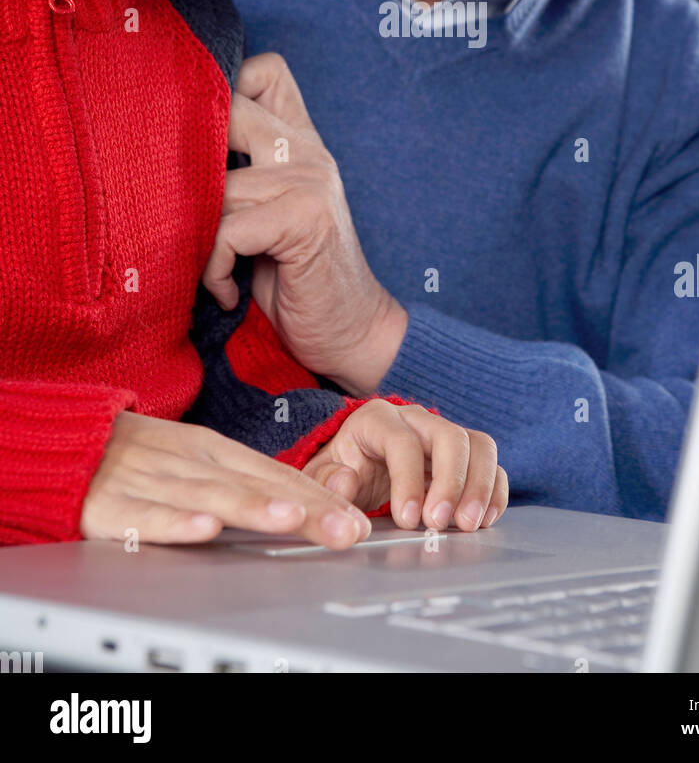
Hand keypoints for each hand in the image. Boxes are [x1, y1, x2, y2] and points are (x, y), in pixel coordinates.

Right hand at [80, 411, 371, 548]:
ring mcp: (155, 482)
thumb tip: (307, 504)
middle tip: (345, 528)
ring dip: (254, 508)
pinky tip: (204, 531)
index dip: (319, 496)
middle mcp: (192, 463)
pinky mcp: (113, 507)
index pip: (277, 473)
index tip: (356, 519)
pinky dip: (176, 523)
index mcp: (215, 450)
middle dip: (305, 508)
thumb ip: (246, 480)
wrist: (68, 442)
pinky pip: (148, 516)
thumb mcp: (198, 459)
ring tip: (292, 520)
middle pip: (255, 485)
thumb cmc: (140, 457)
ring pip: (210, 496)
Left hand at [201, 53, 407, 392]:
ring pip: (215, 188)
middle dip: (190, 166)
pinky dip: (214, 270)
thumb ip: (243, 173)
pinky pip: (226, 230)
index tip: (198, 139)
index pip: (264, 71)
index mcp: (301, 141)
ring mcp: (309, 180)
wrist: (351, 331)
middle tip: (186, 215)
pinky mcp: (304, 218)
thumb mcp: (270, 212)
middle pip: (227, 113)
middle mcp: (308, 151)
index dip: (223, 84)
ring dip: (198, 239)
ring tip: (212, 271)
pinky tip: (226, 292)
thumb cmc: (297, 278)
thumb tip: (160, 149)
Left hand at [302, 400, 508, 531]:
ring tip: (468, 525)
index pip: (402, 441)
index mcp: (377, 419)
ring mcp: (443, 434)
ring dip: (479, 486)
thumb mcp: (320, 477)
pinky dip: (494, 490)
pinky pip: (490, 463)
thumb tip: (346, 481)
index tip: (407, 520)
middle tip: (441, 523)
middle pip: (450, 436)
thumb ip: (327, 480)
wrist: (356, 470)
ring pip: (478, 445)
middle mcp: (416, 419)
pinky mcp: (464, 455)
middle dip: (451, 482)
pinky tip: (485, 518)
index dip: (408, 480)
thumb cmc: (340, 472)